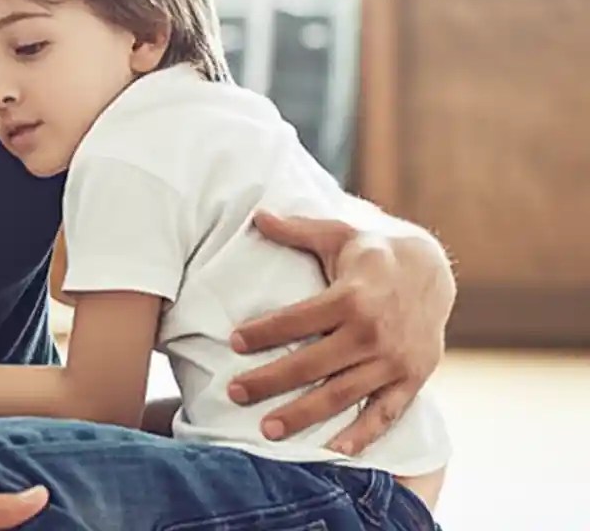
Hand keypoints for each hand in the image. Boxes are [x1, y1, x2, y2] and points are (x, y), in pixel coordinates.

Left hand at [227, 212, 455, 454]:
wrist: (432, 270)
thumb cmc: (371, 252)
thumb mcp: (337, 234)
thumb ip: (296, 229)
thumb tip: (257, 215)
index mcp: (352, 295)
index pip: (297, 319)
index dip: (263, 332)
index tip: (232, 342)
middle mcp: (373, 331)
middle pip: (312, 363)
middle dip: (270, 381)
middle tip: (235, 392)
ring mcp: (394, 359)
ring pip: (342, 394)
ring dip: (304, 415)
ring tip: (267, 430)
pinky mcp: (413, 378)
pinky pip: (385, 413)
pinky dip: (363, 434)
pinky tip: (333, 450)